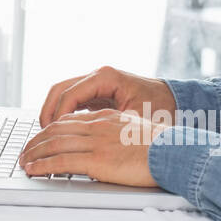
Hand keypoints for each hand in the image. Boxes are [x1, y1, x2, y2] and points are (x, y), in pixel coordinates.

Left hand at [18, 110, 168, 186]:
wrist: (176, 152)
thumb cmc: (164, 146)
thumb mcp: (136, 131)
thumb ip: (117, 134)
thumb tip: (107, 147)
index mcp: (107, 118)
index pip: (69, 120)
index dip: (50, 129)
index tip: (41, 138)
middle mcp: (98, 126)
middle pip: (56, 130)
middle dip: (36, 141)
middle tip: (25, 151)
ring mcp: (96, 142)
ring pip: (54, 143)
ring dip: (34, 153)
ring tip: (24, 162)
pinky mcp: (97, 160)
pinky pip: (62, 161)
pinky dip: (43, 165)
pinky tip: (34, 170)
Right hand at [39, 65, 176, 126]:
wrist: (177, 102)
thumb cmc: (161, 110)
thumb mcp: (136, 121)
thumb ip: (111, 128)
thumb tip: (89, 143)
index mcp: (106, 77)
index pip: (70, 94)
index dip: (58, 115)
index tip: (52, 134)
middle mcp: (98, 76)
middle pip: (60, 89)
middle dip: (48, 112)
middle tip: (43, 135)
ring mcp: (95, 83)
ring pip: (62, 93)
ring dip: (52, 113)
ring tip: (48, 135)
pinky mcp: (96, 93)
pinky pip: (71, 100)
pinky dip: (62, 114)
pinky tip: (61, 132)